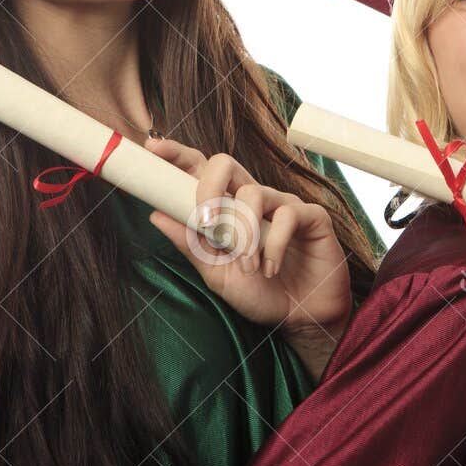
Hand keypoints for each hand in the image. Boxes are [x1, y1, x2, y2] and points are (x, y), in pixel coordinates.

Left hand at [144, 137, 352, 374]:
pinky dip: (274, 245)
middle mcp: (253, 199)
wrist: (302, 318)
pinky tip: (272, 268)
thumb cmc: (260, 294)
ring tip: (248, 267)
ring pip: (253, 193)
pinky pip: (287, 215)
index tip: (153, 147)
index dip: (178, 154)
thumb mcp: (217, 274)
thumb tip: (157, 215)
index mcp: (227, 209)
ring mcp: (282, 204)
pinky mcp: (312, 216)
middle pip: (225, 164)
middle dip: (208, 187)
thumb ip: (191, 246)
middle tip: (205, 222)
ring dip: (244, 234)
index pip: (200, 170)